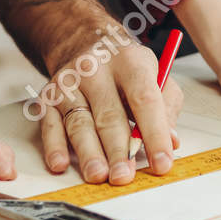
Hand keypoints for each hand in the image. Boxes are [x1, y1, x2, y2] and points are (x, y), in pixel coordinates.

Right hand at [38, 38, 182, 183]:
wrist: (84, 42)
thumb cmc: (126, 68)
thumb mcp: (155, 74)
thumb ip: (167, 106)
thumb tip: (171, 140)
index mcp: (130, 62)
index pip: (144, 99)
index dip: (155, 132)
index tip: (162, 162)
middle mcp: (96, 71)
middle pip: (109, 115)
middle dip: (118, 150)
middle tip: (124, 177)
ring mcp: (69, 84)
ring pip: (79, 123)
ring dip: (89, 153)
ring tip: (98, 175)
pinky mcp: (49, 97)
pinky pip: (50, 125)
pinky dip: (54, 146)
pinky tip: (60, 164)